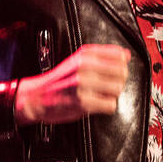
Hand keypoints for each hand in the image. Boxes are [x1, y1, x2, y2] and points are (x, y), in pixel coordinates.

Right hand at [14, 44, 129, 125]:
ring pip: (118, 89)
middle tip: (107, 85)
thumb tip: (125, 55)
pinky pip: (110, 105)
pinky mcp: (83, 102)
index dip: (121, 65)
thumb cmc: (58, 80)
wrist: (37, 96)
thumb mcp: (77, 60)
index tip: (114, 71)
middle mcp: (85, 67)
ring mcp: (84, 84)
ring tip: (100, 95)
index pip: (119, 56)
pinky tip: (96, 104)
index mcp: (85, 55)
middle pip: (122, 73)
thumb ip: (101, 55)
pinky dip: (106, 107)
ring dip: (112, 95)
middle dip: (118, 81)